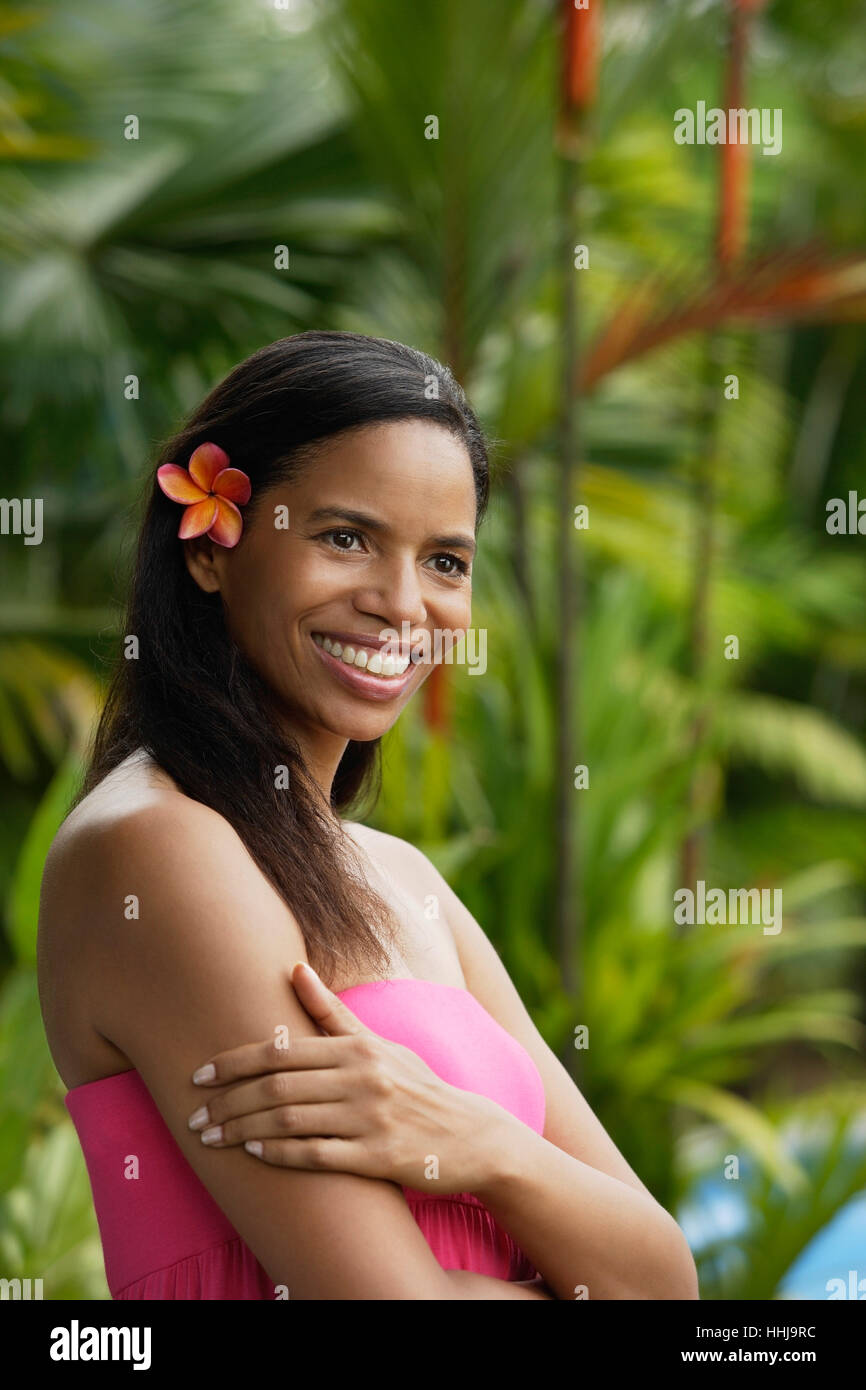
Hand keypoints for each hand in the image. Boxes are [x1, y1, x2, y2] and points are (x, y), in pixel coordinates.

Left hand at [186, 961, 510, 1193]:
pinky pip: (318, 1156)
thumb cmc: (415, 1085)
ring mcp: (371, 1118)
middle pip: (277, 1086)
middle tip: (194, 1116)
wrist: (472, 1135)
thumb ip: (331, 1012)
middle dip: (228, 1102)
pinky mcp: (379, 1157)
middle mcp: (363, 1078)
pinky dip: (281, 1154)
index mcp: (357, 1047)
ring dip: (243, 1130)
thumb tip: (293, 967)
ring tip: (212, 1138)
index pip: (280, 1049)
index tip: (199, 1075)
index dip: (233, 1062)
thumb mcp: (377, 1044)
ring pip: (290, 1121)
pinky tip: (255, 1154)